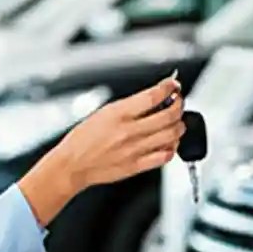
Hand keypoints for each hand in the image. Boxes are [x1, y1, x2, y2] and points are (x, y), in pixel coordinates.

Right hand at [46, 76, 185, 191]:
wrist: (72, 165)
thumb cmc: (83, 139)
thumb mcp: (104, 112)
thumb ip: (131, 105)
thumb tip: (154, 97)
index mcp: (119, 114)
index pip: (153, 96)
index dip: (169, 88)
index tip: (173, 86)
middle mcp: (129, 131)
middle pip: (169, 115)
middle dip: (179, 105)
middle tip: (178, 102)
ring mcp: (135, 150)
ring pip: (172, 135)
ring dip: (180, 125)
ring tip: (176, 122)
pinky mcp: (137, 166)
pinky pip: (165, 156)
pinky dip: (172, 147)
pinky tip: (169, 142)